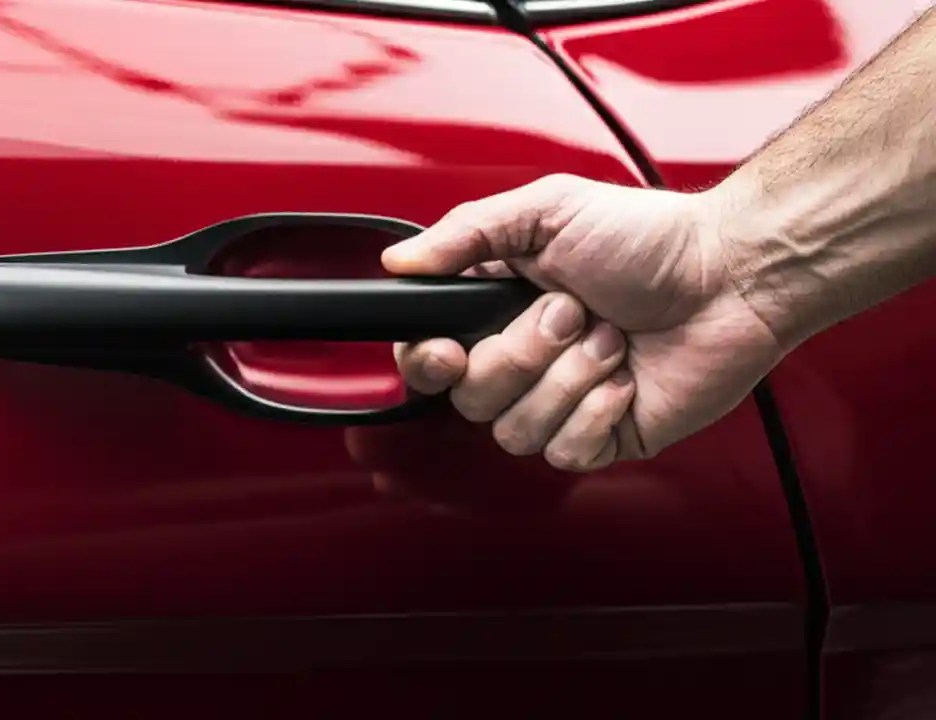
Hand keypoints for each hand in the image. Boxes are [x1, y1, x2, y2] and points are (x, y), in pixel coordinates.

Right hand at [384, 174, 780, 470]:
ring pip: (515, 432)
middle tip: (572, 312)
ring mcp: (561, 402)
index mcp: (497, 309)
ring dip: (568, 380)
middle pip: (470, 399)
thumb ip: (465, 233)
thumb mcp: (547, 210)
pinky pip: (566, 453)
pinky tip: (627, 378)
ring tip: (611, 338)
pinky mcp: (602, 436)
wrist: (732, 275)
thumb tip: (399, 261)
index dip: (427, 362)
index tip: (449, 348)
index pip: (428, 358)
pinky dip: (597, 412)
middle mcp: (523, 360)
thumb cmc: (650, 238)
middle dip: (523, 354)